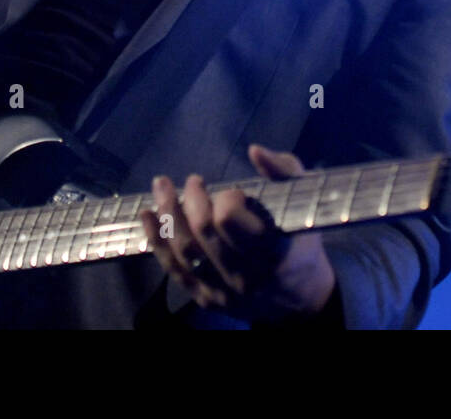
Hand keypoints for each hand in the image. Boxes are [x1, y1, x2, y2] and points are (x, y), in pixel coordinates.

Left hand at [138, 144, 336, 323]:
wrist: (301, 296)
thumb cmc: (300, 240)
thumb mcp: (303, 200)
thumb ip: (284, 171)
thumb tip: (255, 150)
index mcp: (271, 250)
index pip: (229, 219)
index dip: (227, 198)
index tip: (233, 192)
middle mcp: (245, 276)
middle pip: (202, 232)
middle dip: (192, 199)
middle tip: (193, 181)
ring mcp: (222, 291)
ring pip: (184, 250)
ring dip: (167, 214)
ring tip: (162, 186)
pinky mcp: (206, 299)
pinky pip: (174, 269)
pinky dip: (156, 240)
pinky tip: (147, 215)